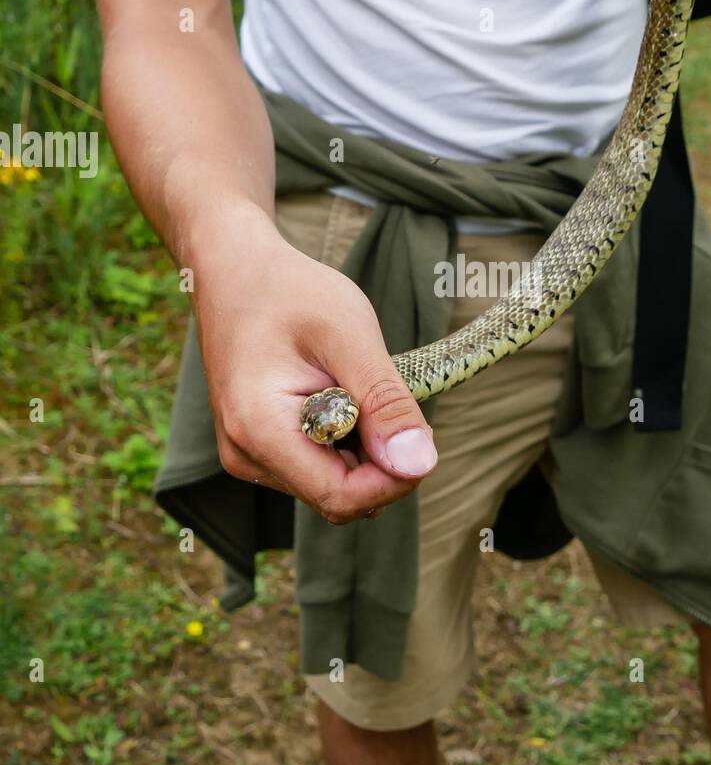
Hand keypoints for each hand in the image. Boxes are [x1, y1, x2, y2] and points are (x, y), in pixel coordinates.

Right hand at [191, 207, 436, 523]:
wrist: (234, 267)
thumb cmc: (289, 291)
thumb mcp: (349, 336)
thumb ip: (384, 402)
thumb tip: (421, 465)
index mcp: (259, 431)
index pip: (340, 498)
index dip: (393, 479)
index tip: (420, 432)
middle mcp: (246, 455)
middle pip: (337, 496)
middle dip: (380, 461)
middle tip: (392, 396)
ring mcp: (249, 454)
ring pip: (331, 483)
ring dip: (364, 448)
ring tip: (356, 384)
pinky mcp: (259, 446)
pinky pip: (317, 465)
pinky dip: (346, 440)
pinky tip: (341, 393)